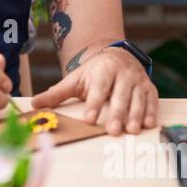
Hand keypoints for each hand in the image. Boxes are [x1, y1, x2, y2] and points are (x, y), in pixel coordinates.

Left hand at [31, 47, 157, 135]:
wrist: (118, 56)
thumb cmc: (94, 73)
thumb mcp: (75, 80)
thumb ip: (57, 93)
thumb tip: (35, 104)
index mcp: (102, 70)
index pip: (98, 88)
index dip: (94, 103)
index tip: (89, 119)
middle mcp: (122, 73)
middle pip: (120, 95)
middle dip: (117, 113)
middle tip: (113, 130)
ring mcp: (137, 80)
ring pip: (137, 99)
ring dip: (136, 115)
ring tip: (131, 130)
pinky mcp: (149, 88)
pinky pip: (152, 100)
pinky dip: (151, 112)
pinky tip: (149, 125)